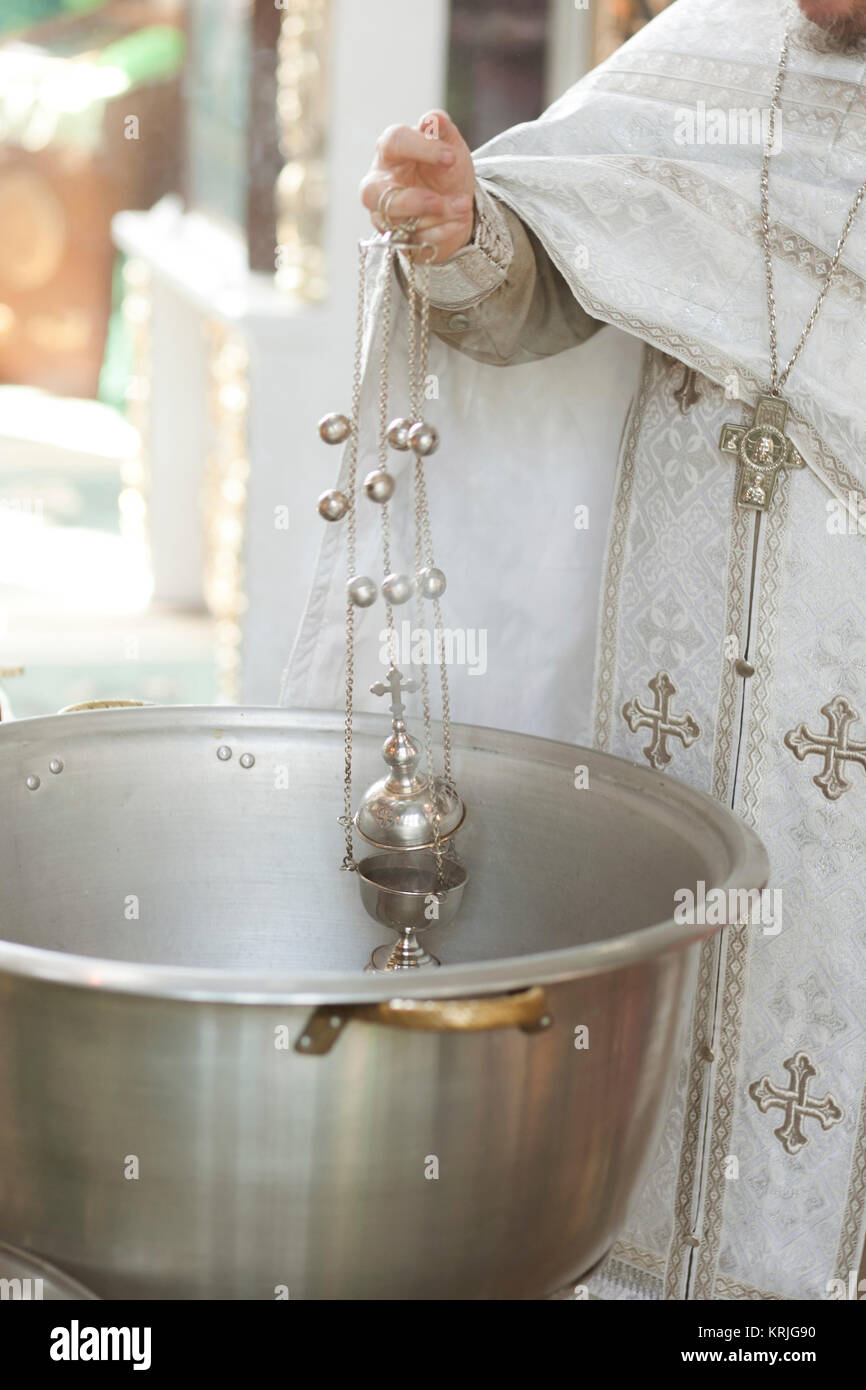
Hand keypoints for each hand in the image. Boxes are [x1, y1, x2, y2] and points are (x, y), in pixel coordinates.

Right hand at [360, 109, 475, 264]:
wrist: (458, 201)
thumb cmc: (445, 166)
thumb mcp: (450, 144)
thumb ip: (442, 129)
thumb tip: (433, 119)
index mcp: (390, 151)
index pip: (394, 142)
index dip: (421, 148)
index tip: (450, 157)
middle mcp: (379, 184)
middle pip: (373, 194)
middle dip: (410, 200)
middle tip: (438, 200)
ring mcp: (385, 215)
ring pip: (397, 222)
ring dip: (435, 216)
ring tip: (463, 206)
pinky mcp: (398, 239)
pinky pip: (415, 241)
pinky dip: (441, 232)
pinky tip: (460, 222)